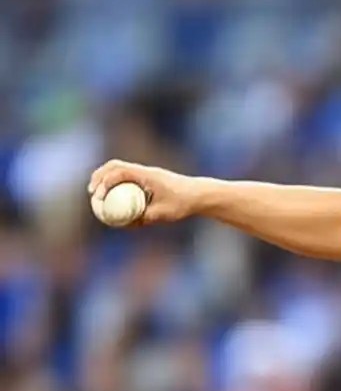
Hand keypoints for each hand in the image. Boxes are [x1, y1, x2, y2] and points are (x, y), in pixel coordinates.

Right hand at [87, 159, 205, 224]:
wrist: (200, 195)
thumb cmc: (183, 203)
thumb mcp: (163, 214)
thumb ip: (143, 218)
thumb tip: (123, 225)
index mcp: (147, 175)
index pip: (119, 172)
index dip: (104, 183)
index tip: (98, 197)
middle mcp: (145, 171)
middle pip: (115, 166)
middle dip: (99, 176)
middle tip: (91, 192)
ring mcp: (147, 173)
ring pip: (120, 169)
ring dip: (106, 177)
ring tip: (97, 193)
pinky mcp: (149, 178)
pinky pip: (128, 177)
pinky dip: (117, 183)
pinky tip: (113, 198)